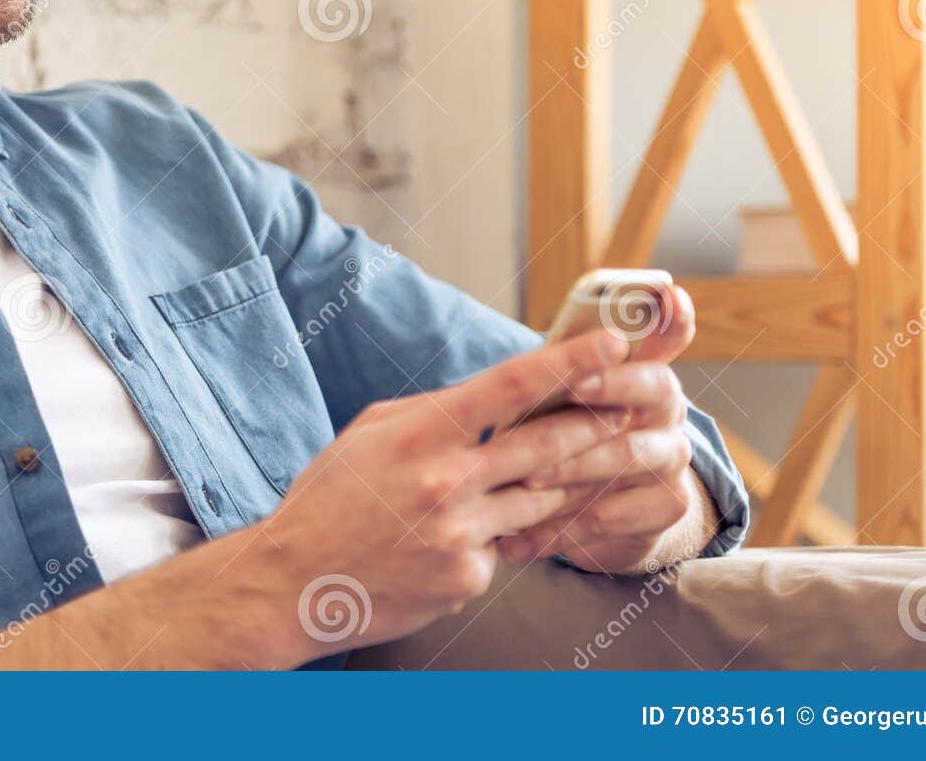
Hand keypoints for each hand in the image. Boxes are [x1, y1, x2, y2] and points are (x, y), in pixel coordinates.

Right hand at [249, 330, 635, 661]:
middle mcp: (446, 481)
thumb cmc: (329, 499)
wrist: (296, 582)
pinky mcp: (467, 578)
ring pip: (539, 499)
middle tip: (628, 405)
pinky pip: (504, 547)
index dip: (567, 362)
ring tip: (569, 470)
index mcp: (420, 434)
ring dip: (557, 484)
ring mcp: (460, 533)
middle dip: (595, 422)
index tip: (608, 344)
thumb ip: (432, 413)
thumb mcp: (370, 434)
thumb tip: (489, 396)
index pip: (510, 387)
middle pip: (545, 444)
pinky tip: (460, 539)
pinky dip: (497, 537)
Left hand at [497, 289, 719, 573]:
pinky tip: (520, 538)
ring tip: (525, 481)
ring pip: (628, 453)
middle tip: (572, 387)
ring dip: (573, 465)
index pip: (670, 331)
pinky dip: (563, 527)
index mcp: (642, 368)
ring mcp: (672, 456)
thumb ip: (557, 369)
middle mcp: (667, 407)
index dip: (671, 316)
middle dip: (609, 385)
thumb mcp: (554, 395)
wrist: (598, 510)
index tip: (666, 297)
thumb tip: (540, 353)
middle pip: (654, 386)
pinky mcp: (667, 505)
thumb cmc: (562, 432)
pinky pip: (616, 514)